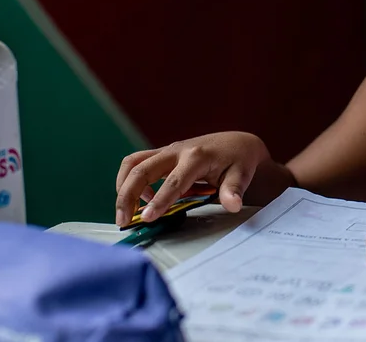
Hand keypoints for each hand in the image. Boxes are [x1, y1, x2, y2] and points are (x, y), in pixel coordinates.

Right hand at [115, 131, 269, 225]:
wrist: (236, 143)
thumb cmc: (239, 160)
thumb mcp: (242, 175)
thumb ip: (234, 190)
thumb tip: (233, 204)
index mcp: (197, 156)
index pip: (174, 181)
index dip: (159, 200)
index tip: (147, 218)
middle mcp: (177, 150)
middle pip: (142, 169)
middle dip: (127, 195)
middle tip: (123, 221)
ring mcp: (167, 151)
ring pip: (133, 163)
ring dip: (123, 186)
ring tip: (125, 212)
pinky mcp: (162, 155)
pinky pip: (137, 163)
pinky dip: (131, 181)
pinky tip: (143, 199)